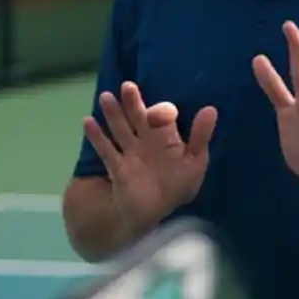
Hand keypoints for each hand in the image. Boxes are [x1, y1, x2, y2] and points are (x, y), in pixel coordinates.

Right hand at [82, 81, 217, 237]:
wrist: (154, 212)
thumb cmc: (176, 186)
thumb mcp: (195, 162)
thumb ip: (201, 136)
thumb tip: (211, 109)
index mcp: (164, 136)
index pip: (161, 117)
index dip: (161, 112)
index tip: (161, 115)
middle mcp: (145, 140)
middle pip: (137, 117)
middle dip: (133, 103)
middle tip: (128, 86)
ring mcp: (129, 153)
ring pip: (120, 129)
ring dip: (113, 114)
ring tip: (105, 97)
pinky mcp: (117, 167)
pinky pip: (106, 150)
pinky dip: (97, 136)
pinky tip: (87, 121)